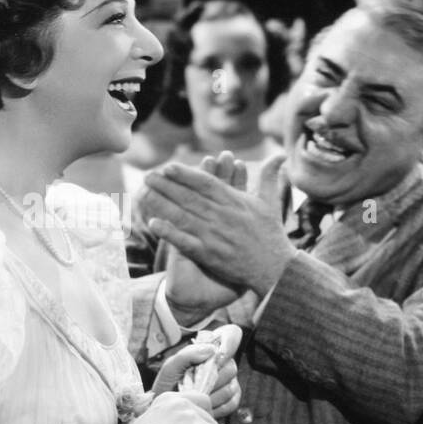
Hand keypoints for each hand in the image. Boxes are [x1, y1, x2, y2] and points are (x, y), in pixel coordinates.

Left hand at [143, 152, 293, 297]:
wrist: (276, 269)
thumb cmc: (272, 234)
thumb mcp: (271, 202)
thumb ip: (269, 176)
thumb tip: (279, 155)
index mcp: (235, 201)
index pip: (206, 183)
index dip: (185, 174)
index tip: (168, 167)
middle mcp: (223, 216)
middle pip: (189, 197)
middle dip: (166, 185)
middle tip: (147, 176)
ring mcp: (215, 235)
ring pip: (183, 216)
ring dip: (161, 204)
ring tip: (143, 194)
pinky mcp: (210, 254)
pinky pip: (185, 241)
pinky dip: (169, 232)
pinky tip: (153, 224)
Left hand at [152, 327, 242, 420]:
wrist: (169, 407)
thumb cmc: (168, 385)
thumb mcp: (170, 367)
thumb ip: (187, 355)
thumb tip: (210, 351)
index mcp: (210, 349)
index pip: (232, 334)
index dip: (229, 342)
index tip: (217, 355)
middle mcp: (224, 363)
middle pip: (231, 366)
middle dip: (211, 378)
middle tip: (195, 385)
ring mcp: (230, 381)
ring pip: (230, 387)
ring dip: (211, 396)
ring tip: (196, 398)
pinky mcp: (232, 399)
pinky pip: (232, 403)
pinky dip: (216, 408)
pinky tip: (204, 407)